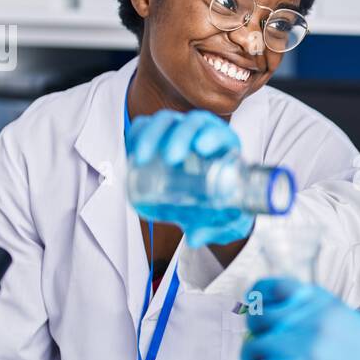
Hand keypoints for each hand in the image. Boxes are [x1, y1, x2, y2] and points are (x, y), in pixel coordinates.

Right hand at [126, 109, 254, 247]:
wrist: (211, 202)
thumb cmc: (225, 206)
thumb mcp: (225, 220)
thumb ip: (213, 229)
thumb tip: (195, 238)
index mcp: (226, 149)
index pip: (221, 133)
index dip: (212, 135)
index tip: (201, 147)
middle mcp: (204, 135)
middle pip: (192, 123)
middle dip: (179, 135)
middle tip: (170, 158)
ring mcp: (180, 133)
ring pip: (167, 122)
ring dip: (153, 133)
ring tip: (142, 156)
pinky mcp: (160, 138)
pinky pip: (147, 127)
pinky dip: (138, 132)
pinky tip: (132, 147)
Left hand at [240, 278, 359, 359]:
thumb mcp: (342, 317)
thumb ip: (310, 310)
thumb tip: (277, 311)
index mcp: (320, 303)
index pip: (272, 287)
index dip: (258, 297)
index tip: (257, 307)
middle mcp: (309, 321)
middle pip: (259, 317)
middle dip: (256, 330)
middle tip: (263, 342)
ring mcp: (302, 350)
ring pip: (254, 345)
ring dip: (254, 356)